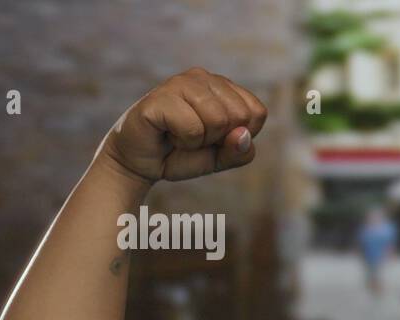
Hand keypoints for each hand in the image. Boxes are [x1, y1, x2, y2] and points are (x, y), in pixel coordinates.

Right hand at [96, 67, 267, 183]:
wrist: (142, 163)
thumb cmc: (183, 154)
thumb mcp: (221, 158)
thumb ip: (240, 151)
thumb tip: (242, 134)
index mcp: (223, 87)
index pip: (257, 112)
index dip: (239, 136)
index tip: (215, 138)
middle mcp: (204, 77)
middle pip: (239, 116)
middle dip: (220, 138)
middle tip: (195, 138)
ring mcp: (181, 82)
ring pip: (218, 120)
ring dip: (201, 141)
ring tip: (181, 135)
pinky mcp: (160, 97)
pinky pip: (193, 128)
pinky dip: (184, 143)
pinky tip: (167, 134)